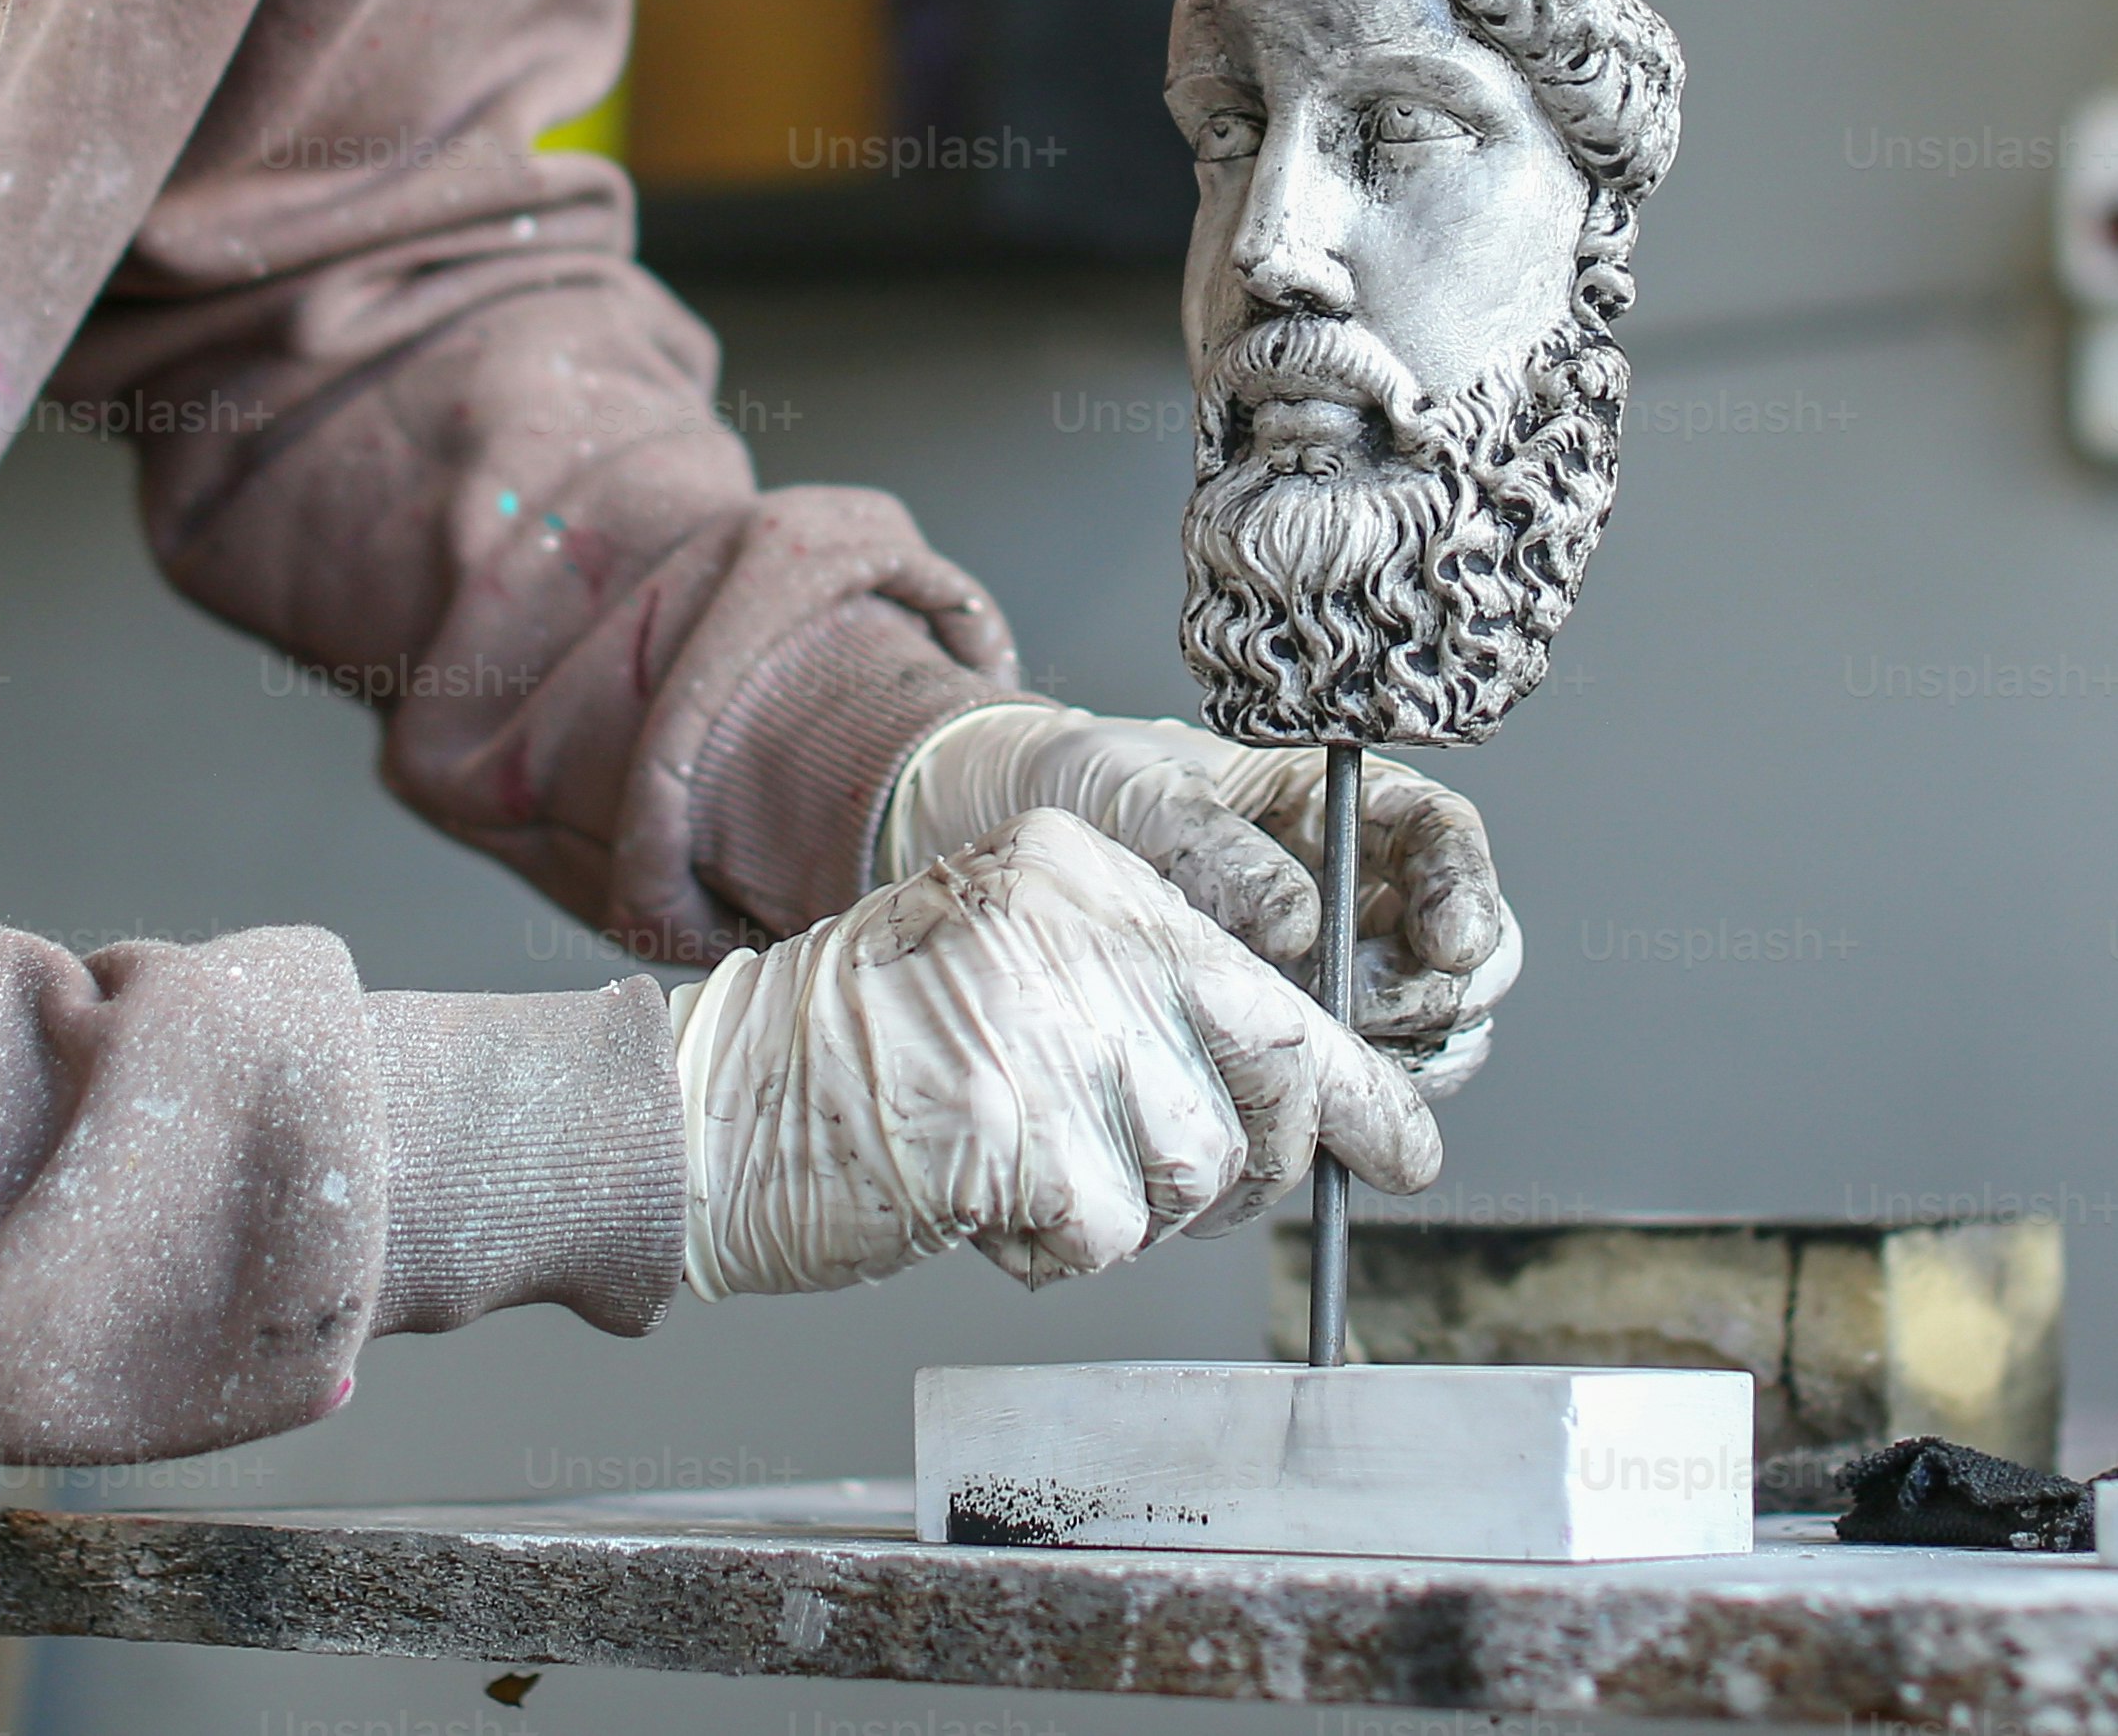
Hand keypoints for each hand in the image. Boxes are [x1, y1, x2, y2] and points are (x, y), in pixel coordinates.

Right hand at [671, 810, 1439, 1299]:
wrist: (710, 1108)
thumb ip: (1147, 1006)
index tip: (1407, 1148)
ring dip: (1127, 1210)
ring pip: (1196, 1169)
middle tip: (1181, 1195)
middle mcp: (1076, 923)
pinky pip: (1106, 1235)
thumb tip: (1318, 1094)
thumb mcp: (1016, 973)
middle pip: (1265, 1074)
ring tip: (1021, 1172)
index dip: (1354, 1081)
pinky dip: (1053, 1251)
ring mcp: (1047, 1020)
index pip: (1269, 975)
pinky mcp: (1014, 1125)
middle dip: (1255, 1163)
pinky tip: (978, 1205)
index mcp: (1081, 866)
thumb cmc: (865, 1059)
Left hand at [873, 702, 1520, 1092]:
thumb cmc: (1085, 788)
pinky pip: (1335, 1096)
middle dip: (1431, 998)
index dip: (1467, 892)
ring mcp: (1327, 977)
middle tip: (1360, 1014)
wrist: (1002, 837)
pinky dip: (1319, 1115)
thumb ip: (1223, 853)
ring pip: (1417, 1043)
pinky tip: (1267, 1114)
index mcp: (1344, 809)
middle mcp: (1356, 897)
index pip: (1446, 843)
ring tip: (1304, 1067)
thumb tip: (1300, 931)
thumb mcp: (1143, 793)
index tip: (1447, 942)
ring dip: (1386, 1069)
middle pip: (1461, 964)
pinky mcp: (1279, 1048)